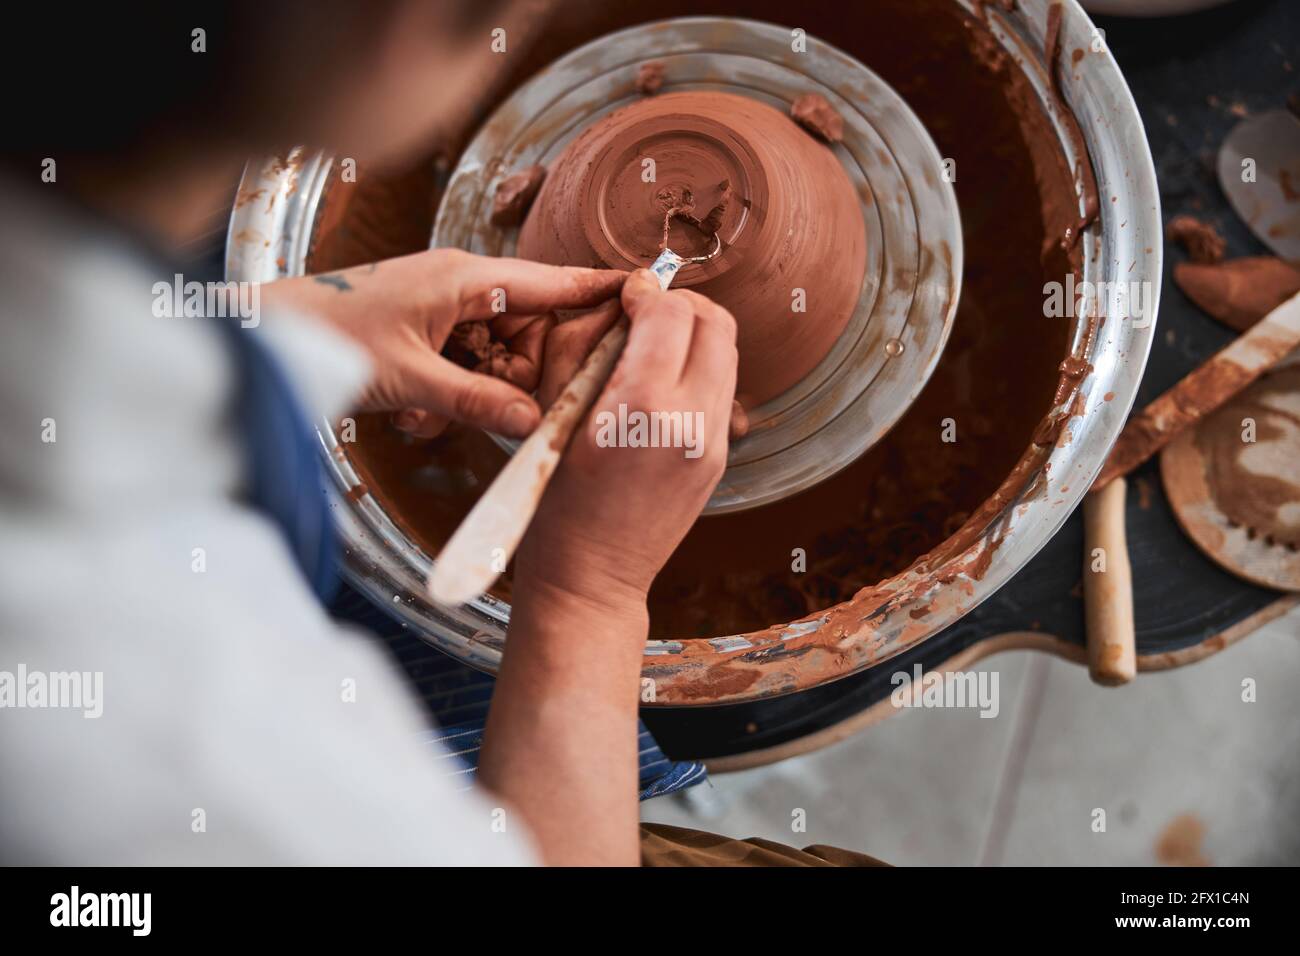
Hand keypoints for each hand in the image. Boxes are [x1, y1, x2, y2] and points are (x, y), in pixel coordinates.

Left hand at [261, 249, 625, 437]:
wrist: (264, 338)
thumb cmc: (329, 336)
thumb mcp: (410, 378)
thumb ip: (477, 401)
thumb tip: (533, 421)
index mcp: (467, 279)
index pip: (552, 282)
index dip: (598, 291)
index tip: (644, 295)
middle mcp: (461, 289)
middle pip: (528, 335)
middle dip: (515, 380)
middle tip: (508, 413)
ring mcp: (441, 313)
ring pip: (493, 361)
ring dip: (471, 396)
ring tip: (427, 414)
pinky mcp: (424, 336)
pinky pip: (462, 371)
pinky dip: (445, 398)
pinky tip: (410, 413)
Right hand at [515, 269, 739, 609]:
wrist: (590, 576)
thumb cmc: (555, 501)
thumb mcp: (550, 410)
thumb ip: (583, 342)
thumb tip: (617, 300)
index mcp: (644, 406)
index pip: (672, 311)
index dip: (647, 291)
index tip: (627, 295)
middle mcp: (692, 421)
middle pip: (716, 323)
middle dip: (681, 305)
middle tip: (646, 311)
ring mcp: (714, 442)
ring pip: (728, 353)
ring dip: (695, 334)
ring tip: (654, 344)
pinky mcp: (721, 459)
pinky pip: (723, 389)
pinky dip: (700, 369)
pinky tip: (663, 383)